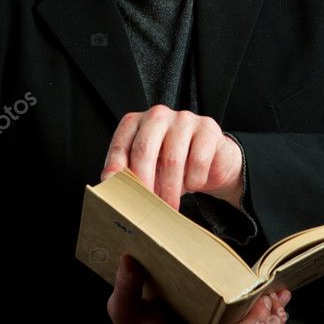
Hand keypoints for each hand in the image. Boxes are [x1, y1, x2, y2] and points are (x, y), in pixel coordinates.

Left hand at [101, 105, 242, 210]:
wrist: (213, 163)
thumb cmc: (173, 167)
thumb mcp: (148, 170)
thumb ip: (130, 175)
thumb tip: (111, 189)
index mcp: (137, 122)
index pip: (121, 145)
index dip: (115, 168)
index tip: (112, 189)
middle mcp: (158, 116)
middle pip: (144, 150)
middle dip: (143, 183)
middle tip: (145, 207)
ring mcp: (184, 119)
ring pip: (172, 159)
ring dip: (169, 189)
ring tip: (169, 207)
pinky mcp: (207, 128)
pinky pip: (198, 160)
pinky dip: (194, 180)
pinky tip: (193, 185)